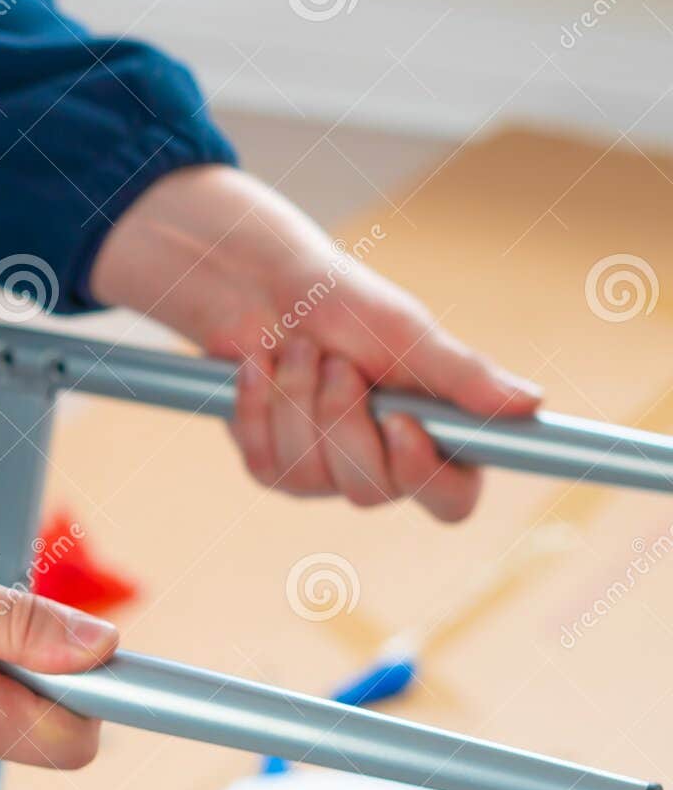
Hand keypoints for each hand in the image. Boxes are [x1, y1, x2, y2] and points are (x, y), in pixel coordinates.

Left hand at [88, 165, 542, 521]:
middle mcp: (383, 467)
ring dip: (297, 398)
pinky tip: (259, 366)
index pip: (452, 501)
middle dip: (340, 414)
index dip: (425, 475)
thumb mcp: (406, 333)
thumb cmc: (343, 304)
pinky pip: (265, 463)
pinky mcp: (273, 467)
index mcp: (434, 437)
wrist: (261, 288)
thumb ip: (462, 375)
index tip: (401, 420)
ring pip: (309, 475)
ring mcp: (324, 474)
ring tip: (299, 349)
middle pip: (369, 491)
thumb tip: (532, 405)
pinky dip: (258, 403)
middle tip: (337, 359)